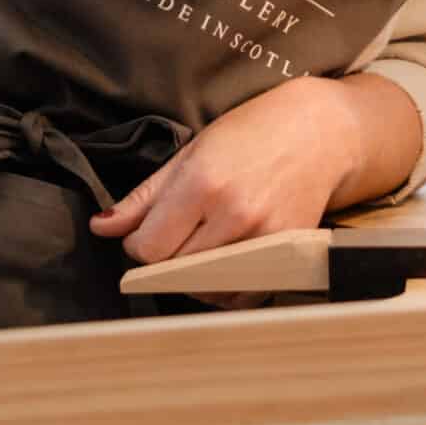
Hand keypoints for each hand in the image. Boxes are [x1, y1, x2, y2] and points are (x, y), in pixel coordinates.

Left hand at [89, 76, 377, 264]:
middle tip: (179, 232)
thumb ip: (146, 195)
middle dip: (165, 257)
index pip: (147, 247)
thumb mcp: (193, 152)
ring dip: (192, 277)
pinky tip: (224, 266)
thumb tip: (102, 227)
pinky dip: (226, 290)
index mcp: (202, 183)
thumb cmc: (253, 133)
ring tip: (201, 247)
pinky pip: (243, 295)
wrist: (323, 130)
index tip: (150, 229)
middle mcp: (233, 213)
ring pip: (204, 286)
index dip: (139, 243)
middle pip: (172, 269)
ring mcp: (263, 236)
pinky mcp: (287, 251)